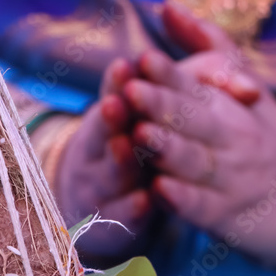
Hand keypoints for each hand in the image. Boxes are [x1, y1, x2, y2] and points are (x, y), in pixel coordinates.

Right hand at [54, 58, 152, 261]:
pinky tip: (145, 201)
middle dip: (111, 119)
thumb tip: (180, 46)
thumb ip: (148, 88)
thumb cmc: (127, 154)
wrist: (96, 214)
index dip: (115, 84)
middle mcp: (98, 157)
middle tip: (117, 102)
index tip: (124, 65)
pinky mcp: (111, 228)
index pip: (112, 100)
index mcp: (107, 125)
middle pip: (103, 136)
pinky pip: (120, 218)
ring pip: (110, 176)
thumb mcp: (128, 120)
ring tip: (126, 146)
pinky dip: (131, 209)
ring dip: (118, 161)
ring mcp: (100, 192)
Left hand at [124, 47, 275, 265]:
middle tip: (131, 90)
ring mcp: (229, 179)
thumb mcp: (246, 89)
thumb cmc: (264, 137)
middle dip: (162, 105)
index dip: (170, 74)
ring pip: (195, 162)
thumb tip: (168, 7)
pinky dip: (182, 199)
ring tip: (140, 134)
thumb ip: (207, 49)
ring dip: (167, 148)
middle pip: (194, 120)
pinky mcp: (225, 216)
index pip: (196, 86)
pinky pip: (202, 207)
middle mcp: (232, 139)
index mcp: (231, 107)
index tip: (144, 59)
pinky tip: (159, 190)